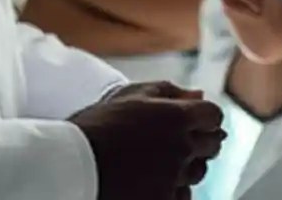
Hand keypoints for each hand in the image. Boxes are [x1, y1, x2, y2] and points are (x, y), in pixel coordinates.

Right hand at [70, 83, 225, 199]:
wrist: (68, 166)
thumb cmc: (94, 128)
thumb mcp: (130, 97)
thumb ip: (169, 92)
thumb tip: (199, 95)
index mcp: (176, 116)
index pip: (213, 116)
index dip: (204, 119)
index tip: (193, 123)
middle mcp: (180, 146)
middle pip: (212, 144)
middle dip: (200, 141)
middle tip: (177, 144)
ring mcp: (173, 175)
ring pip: (198, 172)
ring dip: (187, 167)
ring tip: (160, 165)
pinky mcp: (162, 199)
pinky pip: (183, 196)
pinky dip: (175, 190)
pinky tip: (156, 184)